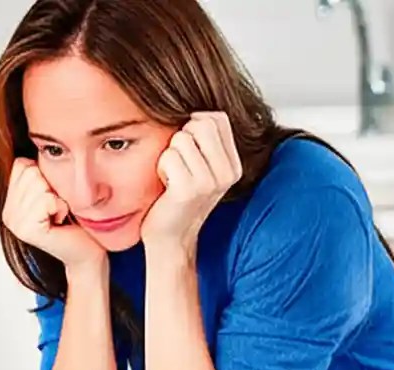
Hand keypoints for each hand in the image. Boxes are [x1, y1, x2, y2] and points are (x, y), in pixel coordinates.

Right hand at [1, 158, 104, 269]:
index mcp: (11, 202)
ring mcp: (15, 223)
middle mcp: (8, 213)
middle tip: (57, 209)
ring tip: (59, 215)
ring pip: (38, 183)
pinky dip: (60, 207)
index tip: (52, 198)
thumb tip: (39, 145)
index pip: (22, 163)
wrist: (88, 253)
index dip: (44, 175)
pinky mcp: (27, 230)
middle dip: (52, 186)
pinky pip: (46, 199)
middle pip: (30, 171)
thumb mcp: (54, 191)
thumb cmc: (77, 223)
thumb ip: (39, 174)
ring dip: (57, 198)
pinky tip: (60, 221)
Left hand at [140, 112, 242, 260]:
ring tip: (172, 178)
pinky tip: (166, 187)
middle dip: (180, 138)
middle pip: (200, 123)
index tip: (187, 151)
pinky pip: (168, 156)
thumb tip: (193, 106)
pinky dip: (160, 168)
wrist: (169, 239)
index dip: (193, 126)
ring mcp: (211, 182)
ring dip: (168, 156)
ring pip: (181, 138)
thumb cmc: (176, 200)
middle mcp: (227, 172)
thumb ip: (205, 139)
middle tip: (177, 165)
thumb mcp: (199, 167)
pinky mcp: (190, 190)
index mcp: (233, 165)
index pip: (216, 118)